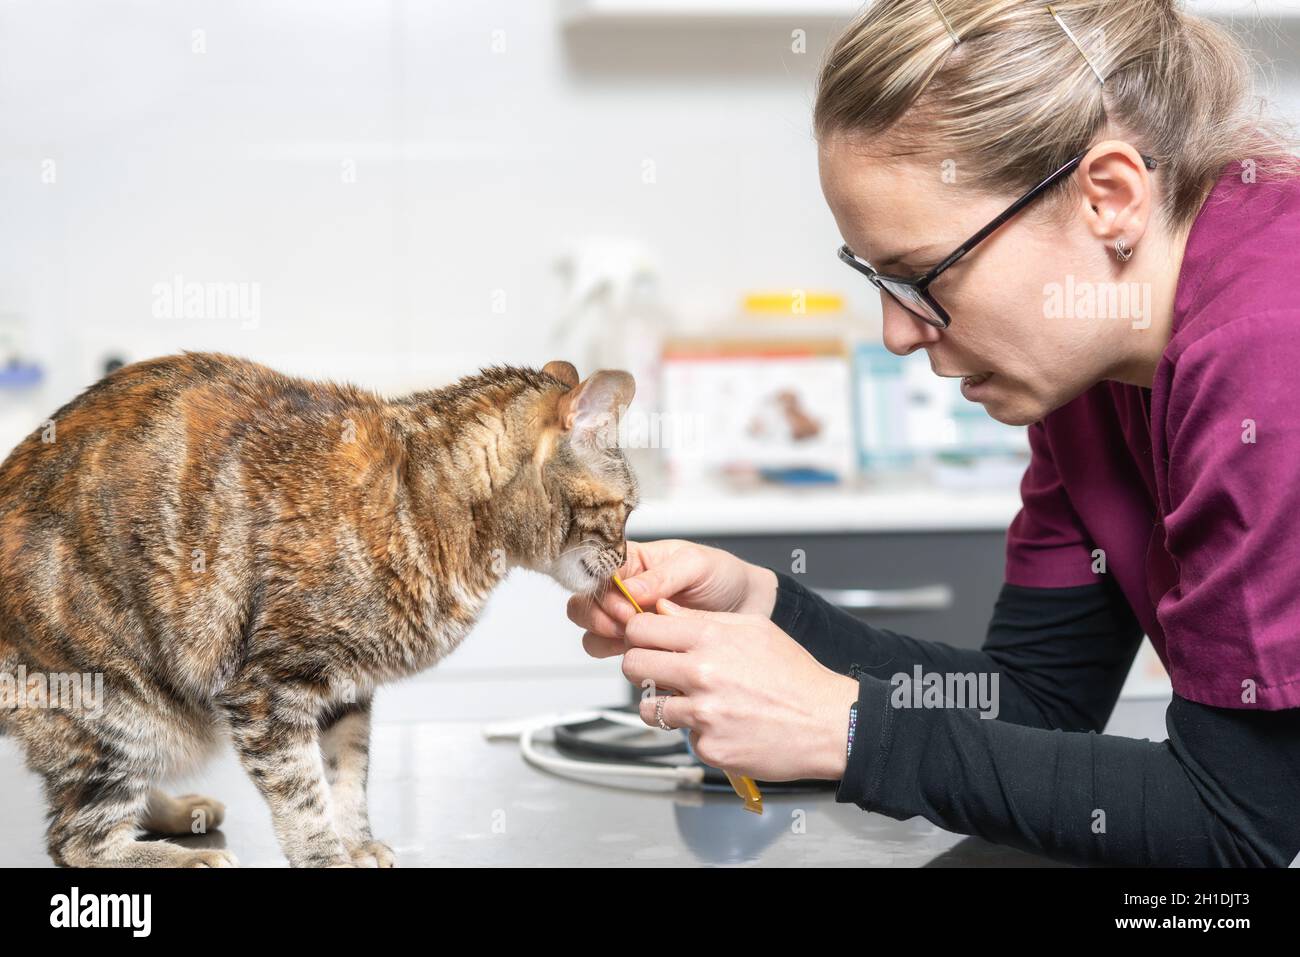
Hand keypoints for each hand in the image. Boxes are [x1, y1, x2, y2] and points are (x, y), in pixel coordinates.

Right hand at [567, 539, 776, 659]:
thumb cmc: (723, 577)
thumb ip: (663, 576)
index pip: (596, 571)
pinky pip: (607, 649)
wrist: (748, 606)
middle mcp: (624, 587)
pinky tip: (642, 650)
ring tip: (637, 639)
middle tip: (631, 624)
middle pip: (583, 602)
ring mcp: (627, 616)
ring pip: (590, 629)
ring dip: (605, 636)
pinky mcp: (638, 641)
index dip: (604, 591)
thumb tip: (630, 588)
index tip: (628, 604)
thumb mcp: (697, 565)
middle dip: (600, 616)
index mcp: (634, 560)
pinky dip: (617, 653)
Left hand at [620, 599, 859, 781]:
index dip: (638, 634)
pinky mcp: (709, 747)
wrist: (827, 722)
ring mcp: (703, 713)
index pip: (640, 629)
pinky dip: (698, 732)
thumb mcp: (753, 628)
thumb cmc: (795, 675)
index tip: (645, 641)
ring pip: (648, 707)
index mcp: (710, 638)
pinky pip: (683, 736)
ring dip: (662, 705)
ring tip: (691, 701)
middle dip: (641, 668)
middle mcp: (702, 674)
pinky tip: (723, 724)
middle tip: (659, 672)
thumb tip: (663, 608)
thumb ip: (702, 618)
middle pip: (633, 666)